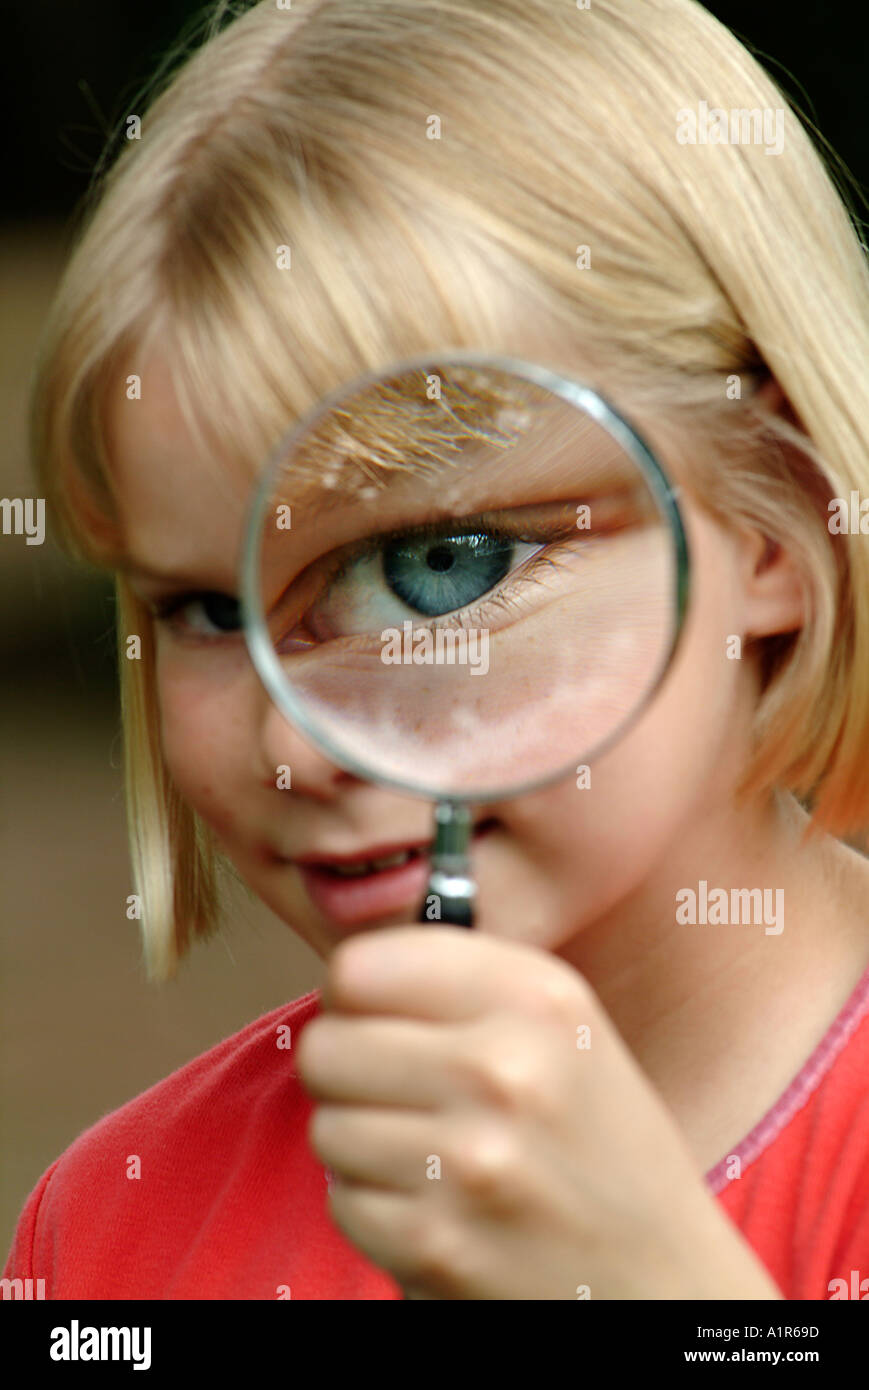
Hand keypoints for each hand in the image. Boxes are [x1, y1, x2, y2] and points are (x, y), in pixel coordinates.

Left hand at [295, 926, 780, 1298]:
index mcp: (533, 995)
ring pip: (327, 1127)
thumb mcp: (562, 1027)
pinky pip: (342, 1202)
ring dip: (363, 1147)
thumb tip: (346, 971)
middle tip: (402, 1096)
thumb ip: (459, 981)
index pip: (360, 966)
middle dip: (349, 1074)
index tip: (381, 1019)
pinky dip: (377, 1211)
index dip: (358, 998)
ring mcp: (468, 1160)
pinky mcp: (436, 1244)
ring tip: (431, 1157)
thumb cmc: (598, 1145)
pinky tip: (438, 1209)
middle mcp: (502, 1067)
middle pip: (326, 1046)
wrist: (662, 1280)